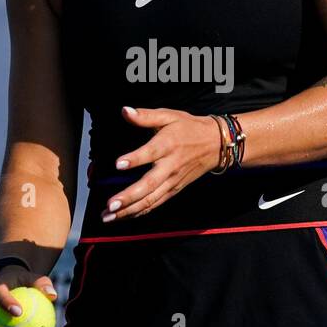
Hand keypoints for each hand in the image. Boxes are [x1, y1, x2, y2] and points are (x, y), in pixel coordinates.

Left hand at [101, 106, 223, 221]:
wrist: (215, 144)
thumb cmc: (189, 128)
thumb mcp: (169, 116)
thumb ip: (146, 116)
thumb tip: (125, 111)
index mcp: (168, 145)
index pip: (150, 153)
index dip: (135, 159)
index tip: (119, 164)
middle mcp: (170, 166)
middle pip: (149, 184)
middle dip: (129, 196)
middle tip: (111, 204)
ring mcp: (172, 181)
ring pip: (151, 199)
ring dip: (130, 210)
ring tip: (110, 216)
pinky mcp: (174, 189)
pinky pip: (156, 203)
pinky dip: (140, 212)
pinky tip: (124, 216)